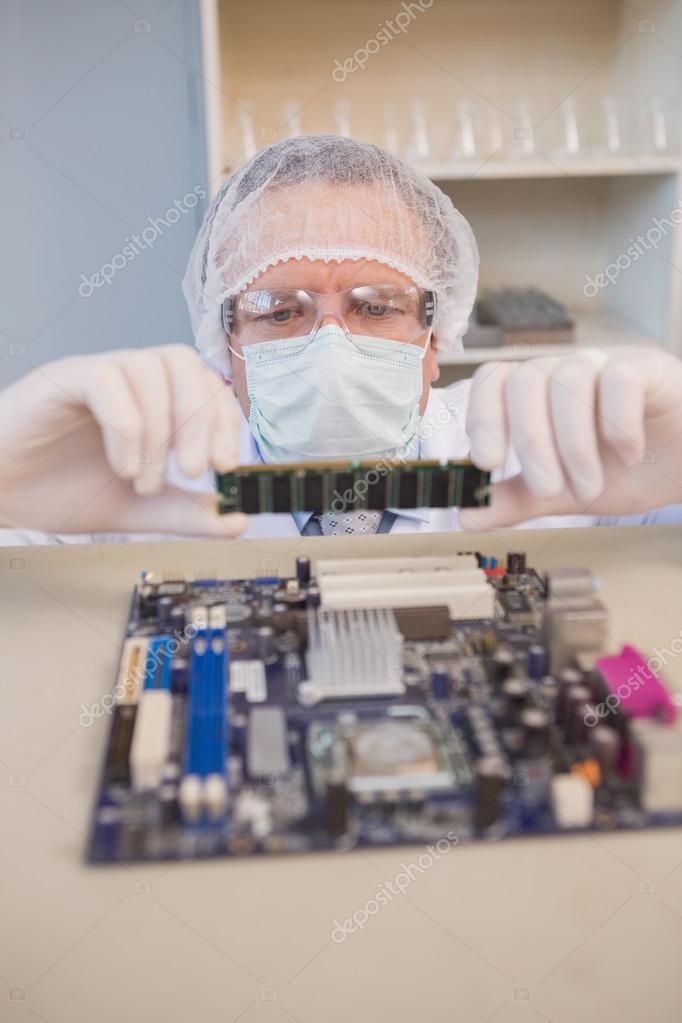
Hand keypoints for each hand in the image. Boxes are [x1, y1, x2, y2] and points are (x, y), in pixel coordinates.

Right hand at [0, 345, 246, 536]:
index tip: (227, 467)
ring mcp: (95, 374)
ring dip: (161, 429)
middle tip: (194, 472)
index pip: (206, 385)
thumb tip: (238, 520)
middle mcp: (127, 380)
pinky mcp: (62, 379)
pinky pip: (108, 381)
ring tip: (145, 480)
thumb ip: (185, 513)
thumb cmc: (57, 491)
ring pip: (152, 366)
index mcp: (151, 401)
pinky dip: (126, 426)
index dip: (226, 421)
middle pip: (186, 363)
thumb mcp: (137, 509)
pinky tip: (120, 466)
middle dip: (202, 420)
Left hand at [461, 346, 681, 528]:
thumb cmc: (625, 471)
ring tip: (590, 487)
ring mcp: (605, 364)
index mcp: (537, 395)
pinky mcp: (646, 367)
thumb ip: (515, 499)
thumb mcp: (562, 492)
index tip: (485, 463)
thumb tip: (465, 514)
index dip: (482, 416)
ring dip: (574, 443)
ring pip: (568, 381)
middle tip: (549, 489)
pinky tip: (627, 453)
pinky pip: (618, 379)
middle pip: (525, 381)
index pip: (493, 381)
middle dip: (530, 442)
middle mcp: (565, 372)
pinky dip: (616, 423)